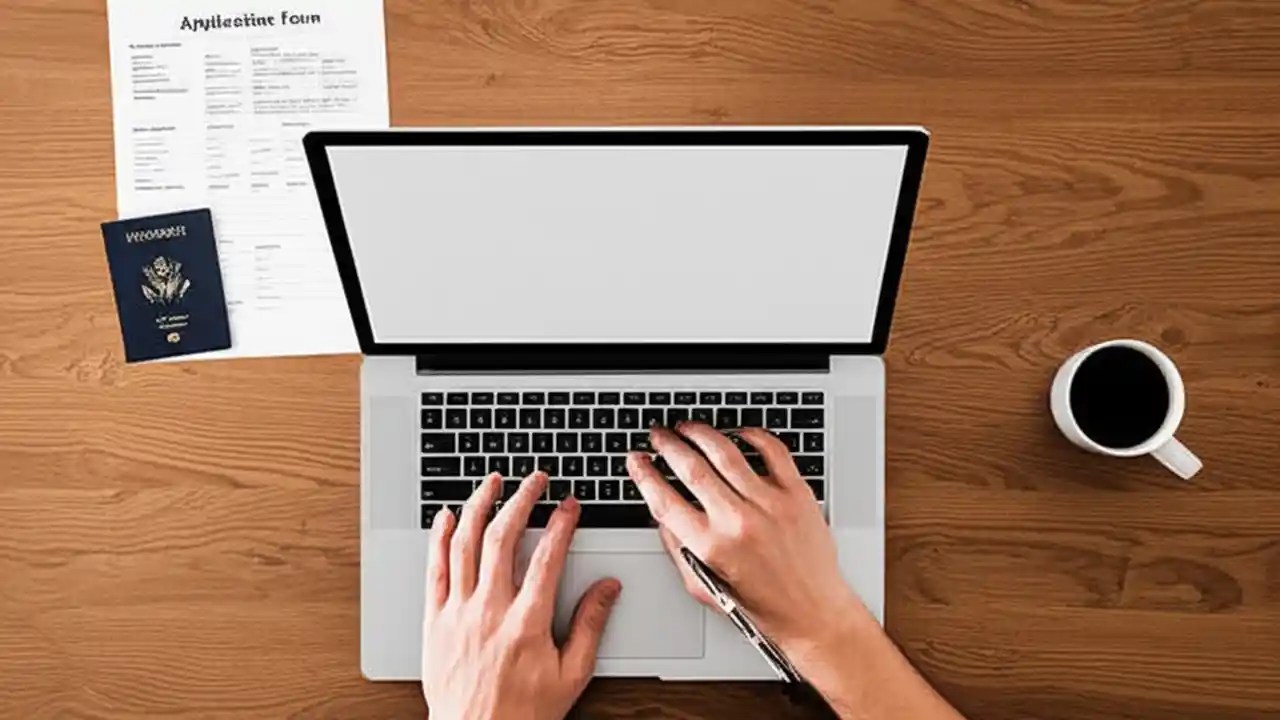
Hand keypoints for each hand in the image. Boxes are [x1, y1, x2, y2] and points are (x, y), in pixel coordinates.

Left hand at [421, 472, 621, 719]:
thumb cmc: (522, 714)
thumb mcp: (571, 675)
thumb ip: (590, 626)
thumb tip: (608, 589)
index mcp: (526, 623)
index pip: (546, 558)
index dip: (561, 524)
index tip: (569, 505)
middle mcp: (489, 611)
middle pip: (502, 538)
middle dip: (521, 500)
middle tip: (534, 481)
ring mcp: (457, 613)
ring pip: (464, 545)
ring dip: (478, 506)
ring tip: (491, 483)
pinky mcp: (434, 621)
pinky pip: (434, 569)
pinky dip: (439, 538)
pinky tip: (446, 517)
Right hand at [626, 423, 869, 663]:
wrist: (813, 613)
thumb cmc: (763, 606)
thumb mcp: (704, 588)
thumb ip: (678, 550)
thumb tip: (663, 516)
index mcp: (711, 547)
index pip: (664, 499)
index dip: (644, 474)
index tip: (637, 461)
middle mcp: (737, 521)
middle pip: (691, 467)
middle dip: (667, 445)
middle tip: (659, 435)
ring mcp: (769, 504)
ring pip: (726, 452)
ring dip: (700, 433)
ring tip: (688, 427)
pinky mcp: (797, 494)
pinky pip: (773, 451)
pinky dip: (752, 435)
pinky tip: (738, 433)